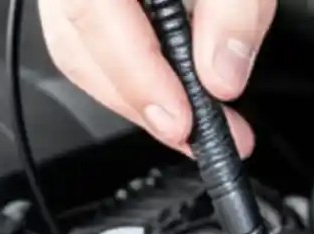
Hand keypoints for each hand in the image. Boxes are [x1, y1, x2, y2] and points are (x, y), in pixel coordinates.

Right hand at [40, 0, 275, 155]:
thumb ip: (235, 10)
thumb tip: (221, 77)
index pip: (92, 12)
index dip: (136, 76)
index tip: (182, 121)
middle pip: (78, 44)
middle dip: (142, 104)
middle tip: (203, 140)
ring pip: (79, 49)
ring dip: (140, 98)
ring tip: (200, 128)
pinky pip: (94, 37)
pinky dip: (135, 73)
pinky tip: (178, 94)